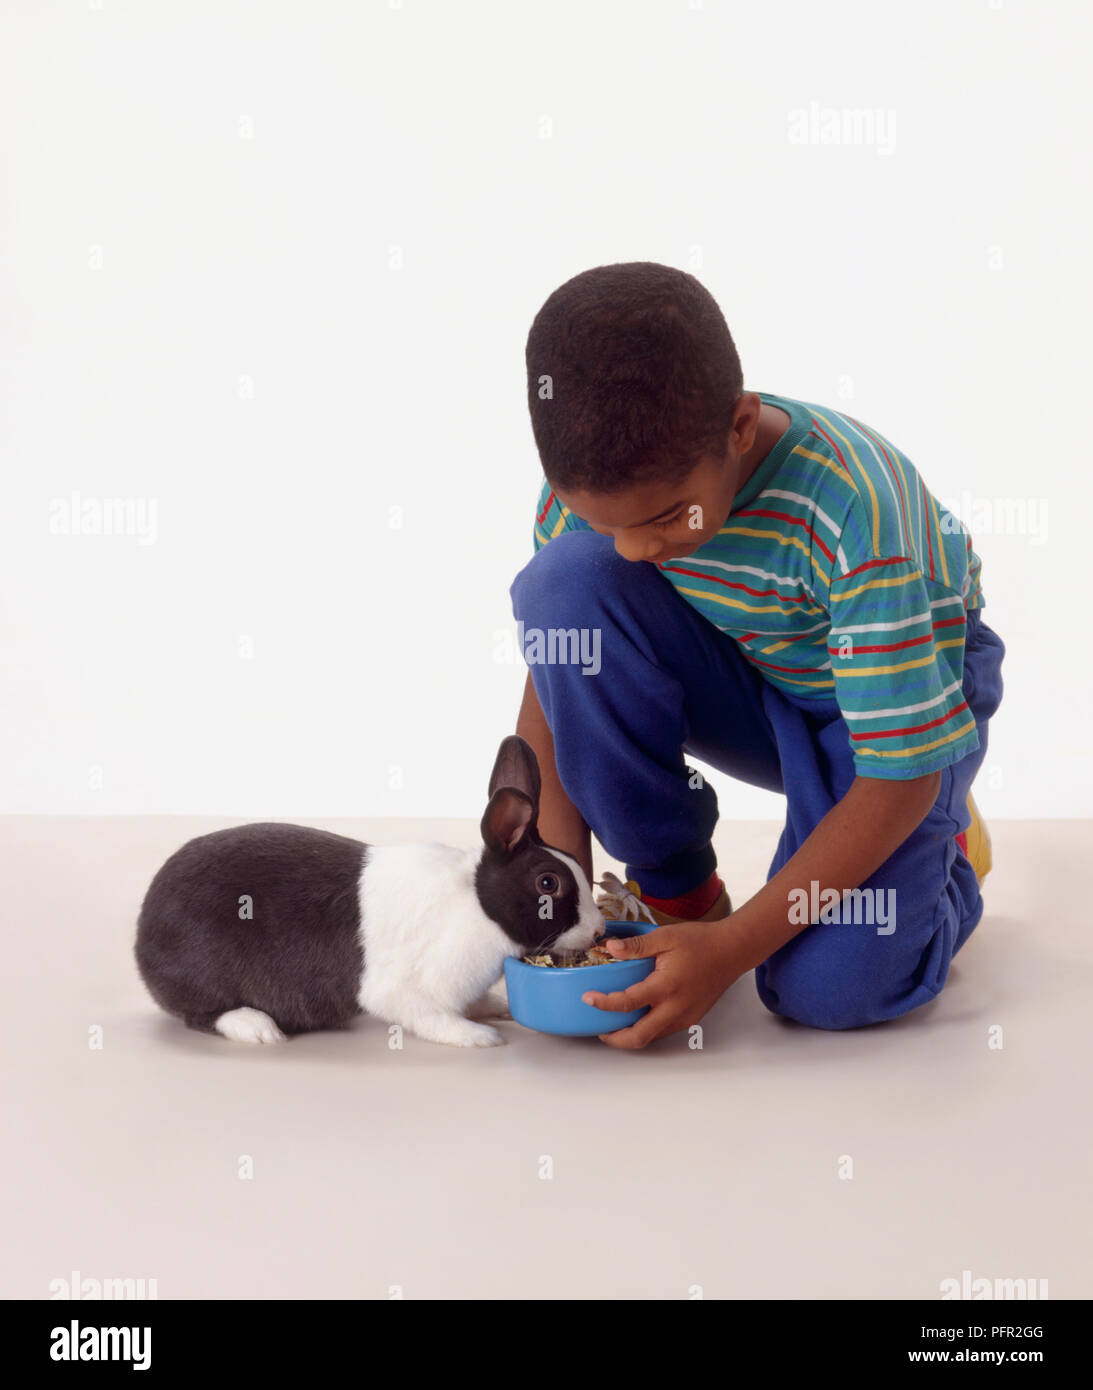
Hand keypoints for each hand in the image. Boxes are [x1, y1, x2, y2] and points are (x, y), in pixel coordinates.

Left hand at [580, 917, 744, 1049]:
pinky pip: (663, 1031)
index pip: (628, 1003)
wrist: (731, 952)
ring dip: (630, 1035)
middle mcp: (675, 1008)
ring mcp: (684, 1017)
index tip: (588, 999)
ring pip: (651, 1037)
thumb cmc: (701, 942)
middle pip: (639, 1037)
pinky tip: (638, 1016)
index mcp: (666, 987)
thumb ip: (637, 945)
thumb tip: (610, 948)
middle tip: (599, 1028)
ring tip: (614, 1023)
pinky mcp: (690, 1019)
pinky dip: (646, 1028)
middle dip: (614, 1039)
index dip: (604, 1004)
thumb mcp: (666, 937)